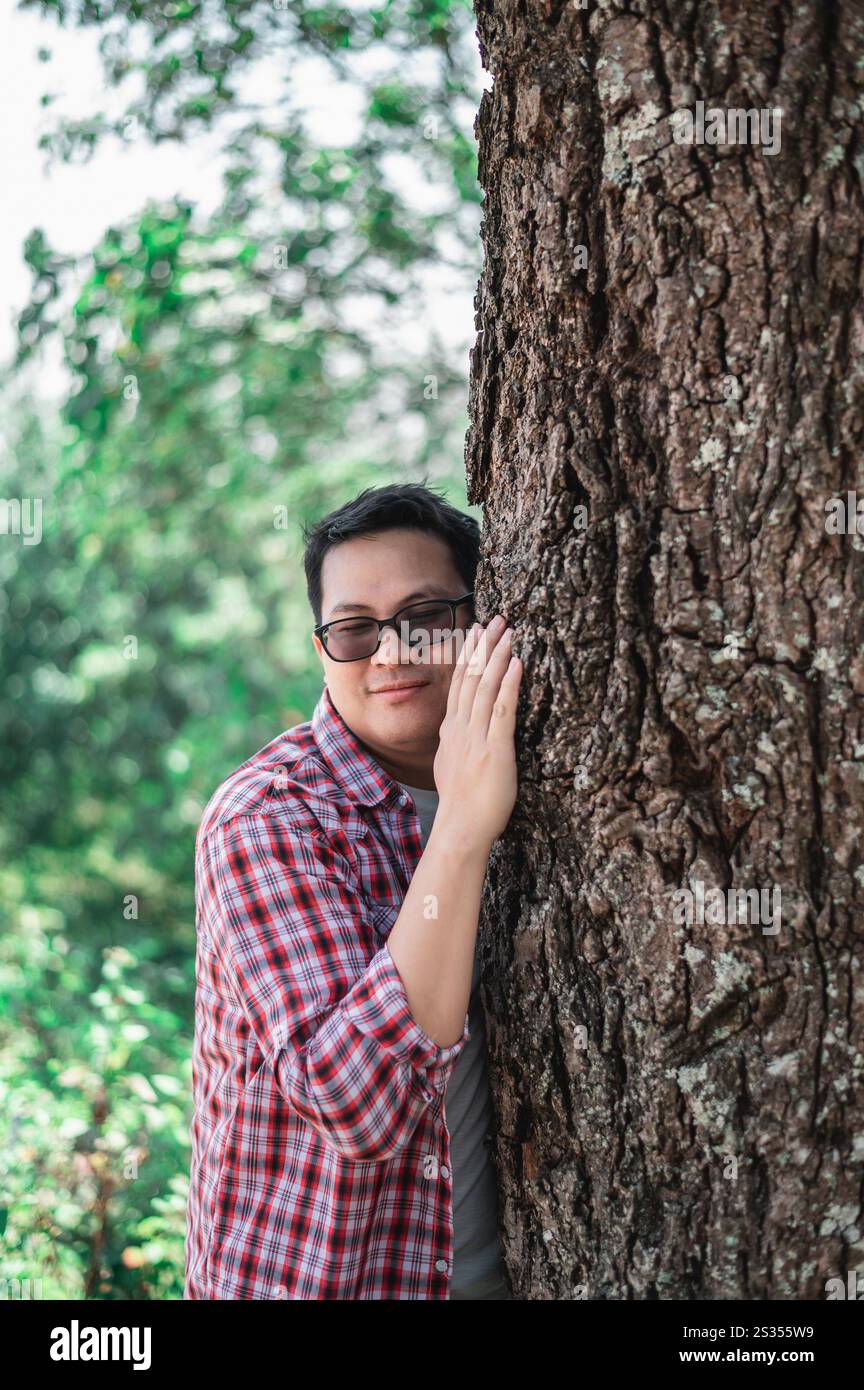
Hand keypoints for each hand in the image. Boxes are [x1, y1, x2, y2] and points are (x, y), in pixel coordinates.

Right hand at [433, 615, 522, 851]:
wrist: (460, 829)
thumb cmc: (460, 805)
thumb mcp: (448, 766)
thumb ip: (452, 744)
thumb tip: (451, 732)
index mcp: (451, 731)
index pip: (458, 685)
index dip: (468, 656)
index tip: (476, 633)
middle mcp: (461, 729)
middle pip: (471, 678)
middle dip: (484, 646)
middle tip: (495, 619)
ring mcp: (477, 738)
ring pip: (485, 687)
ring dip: (497, 657)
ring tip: (508, 631)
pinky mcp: (495, 750)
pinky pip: (502, 710)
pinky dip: (509, 684)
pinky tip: (517, 663)